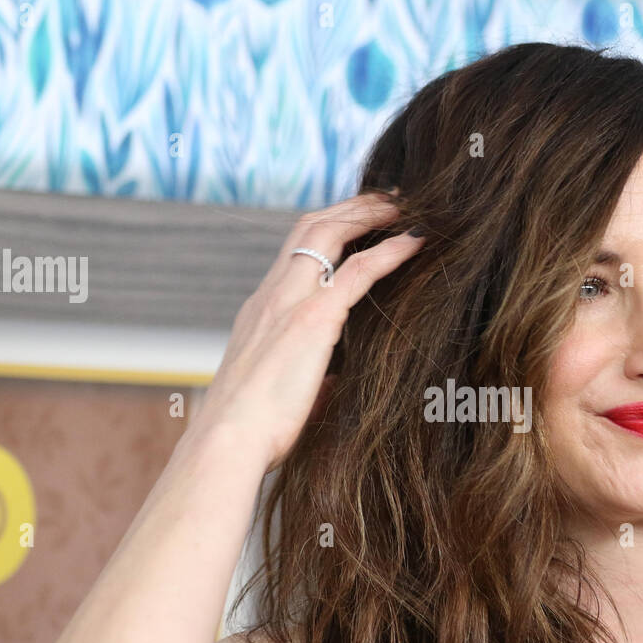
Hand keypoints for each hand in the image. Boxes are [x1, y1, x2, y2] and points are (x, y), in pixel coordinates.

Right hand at [193, 189, 423, 467]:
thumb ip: (310, 382)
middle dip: (350, 206)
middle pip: (309, 227)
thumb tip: (333, 386)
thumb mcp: (281, 397)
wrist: (227, 444)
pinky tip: (416, 243)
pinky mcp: (313, 320)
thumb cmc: (250, 434)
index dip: (327, 231)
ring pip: (328, 233)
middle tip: (388, 198)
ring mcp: (290, 303)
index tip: (357, 224)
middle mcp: (271, 297)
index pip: (294, 254)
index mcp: (261, 313)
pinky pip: (358, 271)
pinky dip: (389, 252)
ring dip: (369, 213)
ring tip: (405, 205)